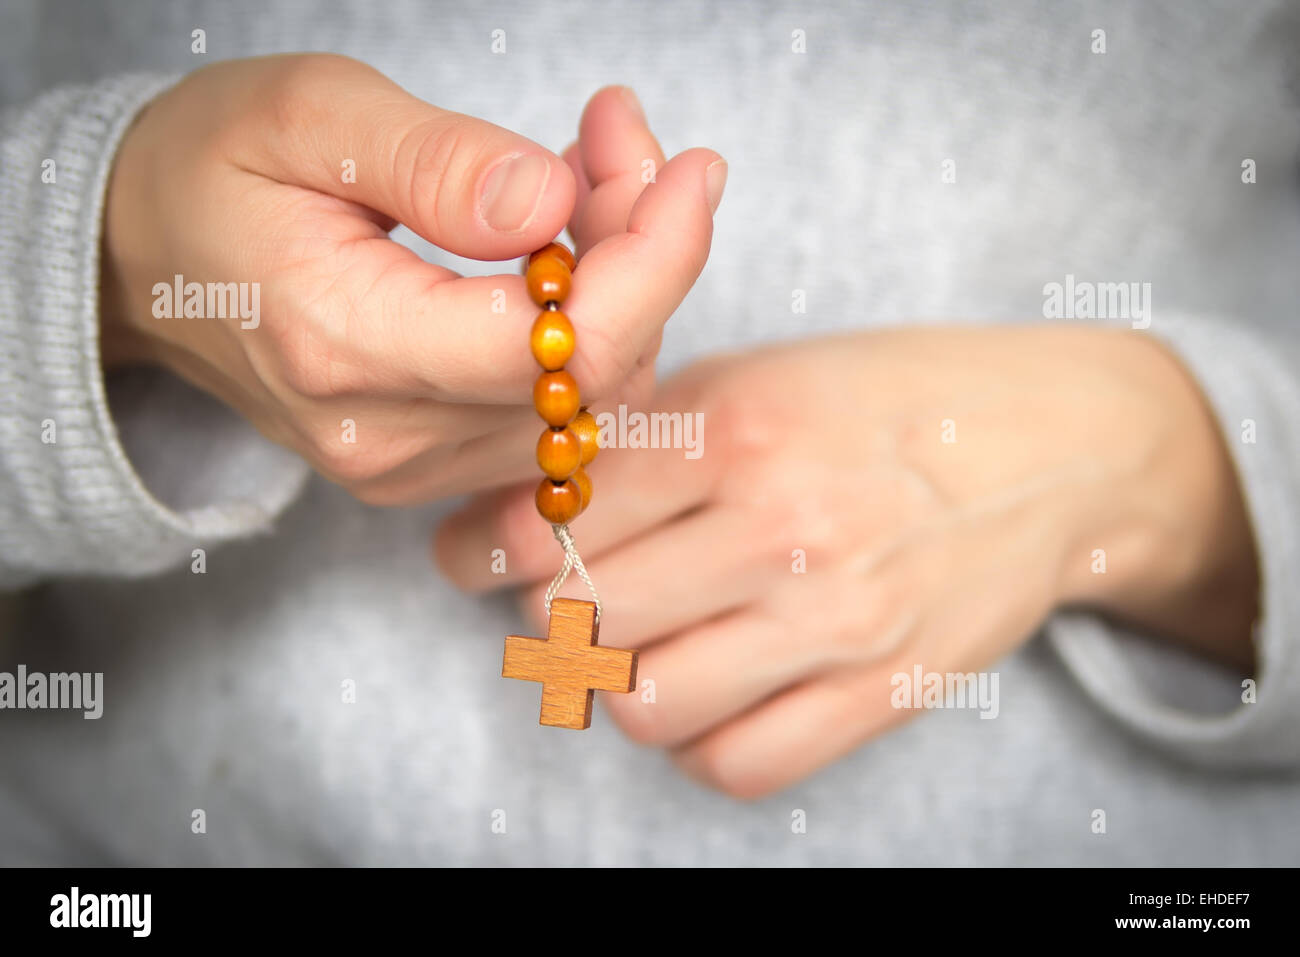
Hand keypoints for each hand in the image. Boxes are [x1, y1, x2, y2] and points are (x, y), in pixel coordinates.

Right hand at [100, 54, 724, 502]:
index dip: (652, 261)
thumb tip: (550, 202)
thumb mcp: (308, 118)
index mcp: (348, 345)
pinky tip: (566, 248)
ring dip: (623, 285)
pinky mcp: (429, 464)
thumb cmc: (209, 173)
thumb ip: (437, 164)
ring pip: (590, 401)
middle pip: (590, 376)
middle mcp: (388, 437)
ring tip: (589, 174)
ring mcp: (411, 466)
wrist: (137, 262)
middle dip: (646, 252)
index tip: (688, 169)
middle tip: (621, 140)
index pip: (555, 347)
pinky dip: (589, 328)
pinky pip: (558, 416)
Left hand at [436, 325, 1258, 796]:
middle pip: (588, 615)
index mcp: (739, 428)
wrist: (1060, 447)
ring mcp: (838, 619)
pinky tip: (711, 694)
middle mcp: (783, 526)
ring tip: (646, 645)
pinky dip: (700, 742)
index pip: (560, 516)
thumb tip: (511, 513)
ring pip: (650, 704)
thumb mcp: (761, 378)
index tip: (480, 556)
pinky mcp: (886, 692)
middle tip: (573, 594)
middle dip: (556, 612)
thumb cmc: (891, 403)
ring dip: (622, 682)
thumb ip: (638, 441)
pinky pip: (740, 764)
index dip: (494, 546)